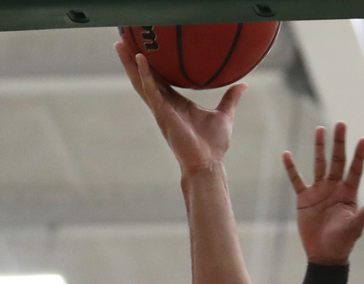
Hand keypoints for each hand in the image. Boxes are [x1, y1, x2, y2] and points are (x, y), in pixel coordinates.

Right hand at [117, 37, 244, 175]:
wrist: (208, 162)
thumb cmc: (213, 144)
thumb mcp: (224, 114)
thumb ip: (230, 98)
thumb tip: (243, 85)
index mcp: (175, 103)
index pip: (158, 79)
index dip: (149, 65)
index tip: (142, 48)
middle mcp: (163, 104)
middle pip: (143, 78)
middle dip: (131, 61)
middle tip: (121, 41)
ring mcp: (161, 109)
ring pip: (140, 82)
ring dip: (130, 64)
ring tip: (120, 45)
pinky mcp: (162, 113)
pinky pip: (151, 90)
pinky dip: (145, 75)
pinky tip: (140, 59)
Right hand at [284, 123, 363, 265]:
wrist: (324, 254)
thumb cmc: (342, 242)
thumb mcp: (354, 229)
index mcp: (348, 193)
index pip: (355, 170)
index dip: (359, 156)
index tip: (363, 139)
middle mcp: (335, 188)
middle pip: (337, 160)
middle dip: (339, 143)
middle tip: (341, 124)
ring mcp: (319, 191)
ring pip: (319, 164)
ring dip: (319, 147)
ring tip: (319, 129)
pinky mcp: (304, 198)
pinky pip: (297, 180)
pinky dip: (291, 168)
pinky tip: (286, 154)